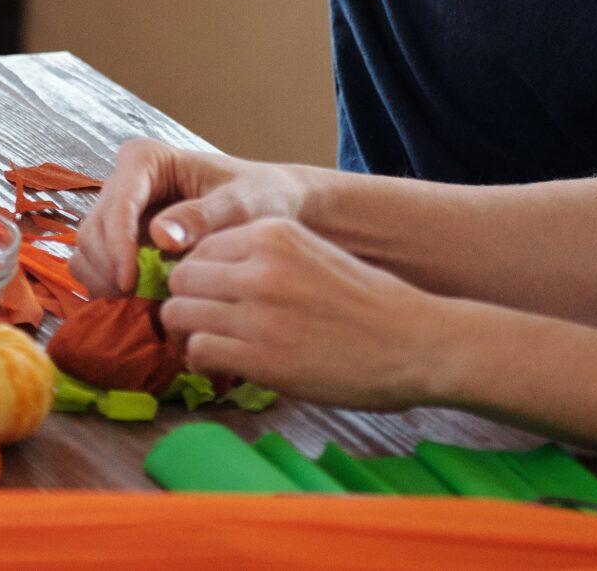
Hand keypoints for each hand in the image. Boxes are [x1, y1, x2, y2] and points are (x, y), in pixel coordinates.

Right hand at [73, 137, 310, 296]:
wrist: (269, 206)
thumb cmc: (259, 195)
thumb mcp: (240, 203)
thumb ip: (203, 217)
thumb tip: (160, 236)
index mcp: (146, 159)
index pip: (119, 203)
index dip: (118, 245)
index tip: (131, 283)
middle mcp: (124, 181)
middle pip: (95, 228)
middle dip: (110, 268)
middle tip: (136, 304)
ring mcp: (119, 210)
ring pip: (87, 249)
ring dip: (105, 281)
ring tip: (140, 306)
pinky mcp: (120, 238)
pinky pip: (95, 265)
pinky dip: (108, 286)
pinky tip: (138, 304)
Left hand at [162, 217, 462, 409]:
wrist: (417, 342)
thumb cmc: (371, 303)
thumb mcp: (314, 255)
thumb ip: (265, 257)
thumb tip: (212, 274)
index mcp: (273, 232)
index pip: (197, 246)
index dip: (198, 275)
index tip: (209, 296)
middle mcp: (260, 266)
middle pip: (180, 279)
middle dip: (186, 302)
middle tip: (204, 323)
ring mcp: (258, 312)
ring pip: (179, 314)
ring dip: (190, 332)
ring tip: (214, 345)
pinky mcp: (261, 357)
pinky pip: (199, 351)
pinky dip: (203, 360)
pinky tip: (226, 364)